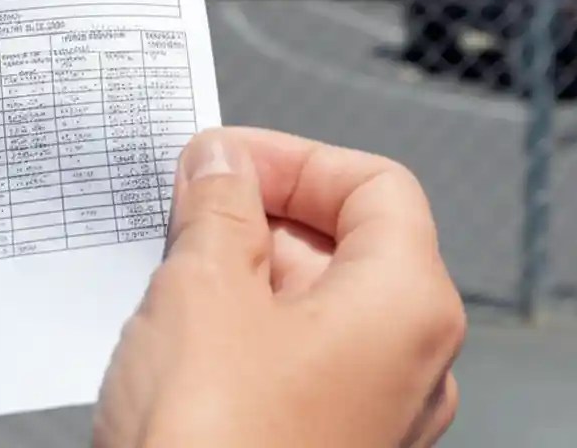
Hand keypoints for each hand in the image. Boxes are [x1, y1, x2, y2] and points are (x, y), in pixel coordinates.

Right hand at [94, 128, 465, 447]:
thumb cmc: (216, 443)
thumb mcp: (203, 289)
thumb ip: (218, 207)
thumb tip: (220, 163)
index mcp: (406, 303)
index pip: (373, 184)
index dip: (293, 158)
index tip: (222, 158)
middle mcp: (408, 358)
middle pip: (344, 242)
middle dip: (257, 214)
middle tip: (181, 209)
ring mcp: (369, 408)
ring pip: (311, 303)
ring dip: (240, 271)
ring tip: (168, 272)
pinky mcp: (323, 440)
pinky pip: (291, 358)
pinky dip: (240, 327)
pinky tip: (177, 334)